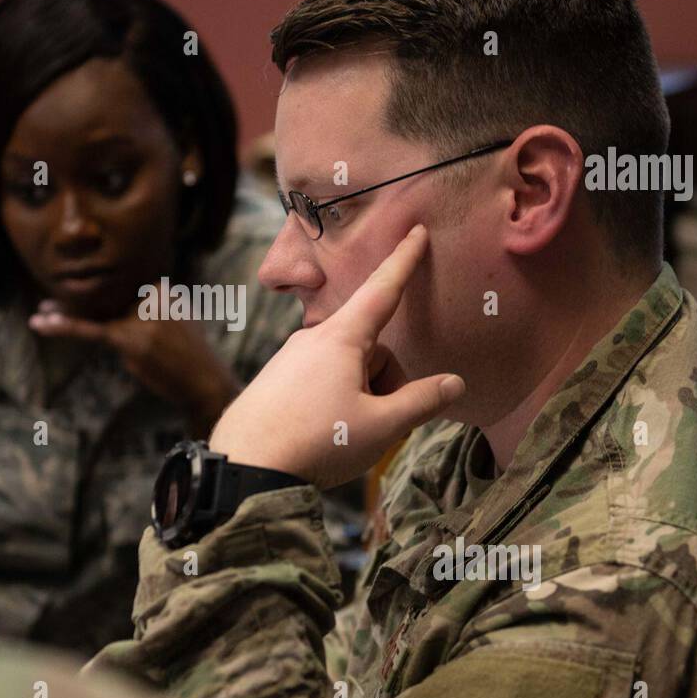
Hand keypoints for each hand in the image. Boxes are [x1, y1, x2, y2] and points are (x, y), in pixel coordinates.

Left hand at [27, 293, 240, 436]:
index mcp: (160, 287)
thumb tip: (136, 304)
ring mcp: (139, 316)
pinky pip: (90, 330)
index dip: (93, 290)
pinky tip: (43, 324)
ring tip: (40, 314)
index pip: (118, 285)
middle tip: (47, 301)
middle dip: (74, 299)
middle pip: (103, 295)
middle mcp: (149, 295)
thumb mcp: (181, 319)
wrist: (205, 381)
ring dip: (63, 312)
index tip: (75, 294)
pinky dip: (64, 327)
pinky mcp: (129, 339)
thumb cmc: (193, 355)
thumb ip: (157, 307)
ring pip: (94, 310)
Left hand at [207, 225, 463, 489]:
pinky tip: (321, 434)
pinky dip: (334, 402)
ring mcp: (289, 358)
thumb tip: (454, 383)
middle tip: (377, 422)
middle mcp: (312, 339)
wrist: (242, 467)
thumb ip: (421, 402)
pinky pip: (320, 382)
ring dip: (361, 394)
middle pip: (371, 348)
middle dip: (386, 380)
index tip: (415, 231)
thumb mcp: (380, 426)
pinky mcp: (275, 380)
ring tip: (344, 434)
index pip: (382, 290)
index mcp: (342, 339)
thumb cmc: (314, 442)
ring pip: (346, 368)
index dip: (404, 261)